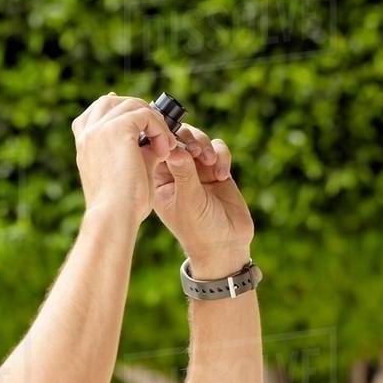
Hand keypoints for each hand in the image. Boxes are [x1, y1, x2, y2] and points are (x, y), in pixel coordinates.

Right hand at [72, 92, 180, 226]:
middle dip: (138, 111)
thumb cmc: (123, 205)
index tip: (137, 115)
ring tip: (165, 148)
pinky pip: (145, 114)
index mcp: (85, 145)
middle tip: (159, 133)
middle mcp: (88, 134)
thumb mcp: (130, 171)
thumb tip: (156, 140)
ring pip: (131, 105)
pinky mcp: (117, 128)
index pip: (94, 113)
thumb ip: (139, 151)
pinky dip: (160, 130)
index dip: (115, 108)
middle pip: (111, 101)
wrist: (114, 216)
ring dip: (154, 122)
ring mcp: (99, 129)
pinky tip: (164, 152)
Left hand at [150, 121, 254, 271]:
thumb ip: (183, 173)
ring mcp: (197, 169)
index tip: (171, 141)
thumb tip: (175, 148)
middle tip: (195, 150)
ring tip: (209, 162)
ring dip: (205, 145)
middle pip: (178, 137)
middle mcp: (176, 171)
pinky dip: (221, 156)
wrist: (225, 245)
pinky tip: (222, 175)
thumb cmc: (199, 229)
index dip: (163, 138)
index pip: (156, 148)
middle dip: (188, 138)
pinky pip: (218, 149)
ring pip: (199, 139)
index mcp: (159, 179)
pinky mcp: (217, 170)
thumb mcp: (188, 201)